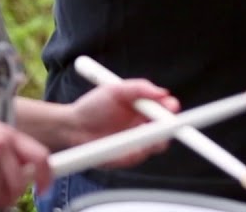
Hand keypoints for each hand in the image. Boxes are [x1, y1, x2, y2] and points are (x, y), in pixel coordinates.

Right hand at [0, 104, 52, 211]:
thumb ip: (5, 146)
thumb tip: (20, 166)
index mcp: (8, 134)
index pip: (40, 156)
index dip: (46, 176)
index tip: (43, 188)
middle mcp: (0, 146)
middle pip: (19, 183)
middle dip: (12, 196)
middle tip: (2, 199)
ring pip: (0, 196)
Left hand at [62, 79, 179, 166]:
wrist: (72, 126)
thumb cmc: (93, 105)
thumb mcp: (115, 90)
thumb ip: (139, 88)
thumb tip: (163, 92)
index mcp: (145, 108)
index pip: (166, 109)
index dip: (172, 108)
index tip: (172, 106)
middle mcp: (145, 126)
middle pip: (167, 130)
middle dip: (169, 128)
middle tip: (161, 124)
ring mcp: (137, 143)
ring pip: (156, 146)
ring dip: (153, 141)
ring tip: (141, 134)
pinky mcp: (127, 158)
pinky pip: (138, 157)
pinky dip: (135, 152)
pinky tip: (124, 146)